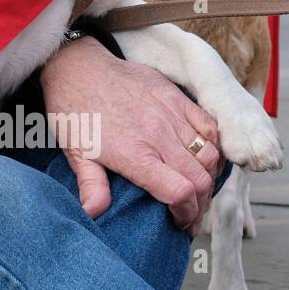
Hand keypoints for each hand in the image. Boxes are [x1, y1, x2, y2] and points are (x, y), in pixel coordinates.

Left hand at [40, 37, 222, 234]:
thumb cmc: (74, 112)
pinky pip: (209, 126)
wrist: (76, 67)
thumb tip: (93, 214)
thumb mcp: (76, 153)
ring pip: (210, 155)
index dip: (187, 213)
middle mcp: (158, 135)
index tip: (180, 221)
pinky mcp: (175, 96)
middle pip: (201, 179)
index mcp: (134, 154)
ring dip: (209, 177)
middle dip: (201, 203)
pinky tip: (203, 158)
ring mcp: (170, 114)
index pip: (180, 191)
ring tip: (197, 187)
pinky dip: (214, 147)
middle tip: (191, 211)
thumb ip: (91, 185)